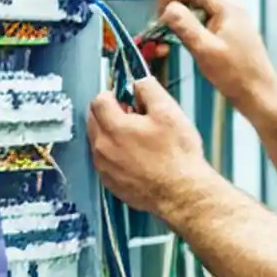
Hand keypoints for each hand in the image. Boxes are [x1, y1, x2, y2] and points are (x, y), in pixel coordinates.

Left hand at [87, 76, 214, 215]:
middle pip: (93, 120)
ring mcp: (104, 168)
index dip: (111, 95)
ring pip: (98, 141)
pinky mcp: (109, 183)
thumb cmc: (178, 156)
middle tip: (133, 116)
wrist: (182, 194)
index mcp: (114, 128)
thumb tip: (138, 82)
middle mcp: (103, 148)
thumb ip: (149, 89)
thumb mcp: (168, 112)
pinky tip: (136, 156)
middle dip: (109, 113)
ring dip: (111, 134)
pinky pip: (104, 160)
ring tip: (138, 138)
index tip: (123, 98)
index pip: (98, 101)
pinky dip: (114, 154)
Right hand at [150, 0, 276, 114]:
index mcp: (227, 6)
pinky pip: (205, 19)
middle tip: (158, 23)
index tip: (155, 11)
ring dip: (181, 16)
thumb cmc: (233, 73)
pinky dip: (190, 25)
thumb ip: (185, 25)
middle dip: (174, 4)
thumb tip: (167, 8)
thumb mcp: (204, 49)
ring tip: (167, 32)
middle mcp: (230, 6)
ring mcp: (231, 18)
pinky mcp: (229, 30)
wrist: (258, 92)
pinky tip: (183, 39)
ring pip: (199, 7)